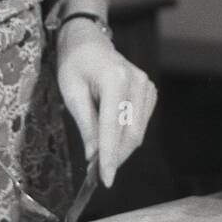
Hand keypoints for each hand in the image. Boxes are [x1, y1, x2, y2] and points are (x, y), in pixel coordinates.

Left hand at [56, 18, 157, 186]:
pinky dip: (125, 137)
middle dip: (115, 156)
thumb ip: (86, 125)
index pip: (114, 127)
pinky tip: (110, 139)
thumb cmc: (75, 63)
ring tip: (99, 157)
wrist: (88, 41)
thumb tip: (94, 157)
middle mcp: (137, 82)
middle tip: (95, 172)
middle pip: (131, 133)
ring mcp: (147, 86)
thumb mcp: (72, 93)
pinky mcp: (149, 92)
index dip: (109, 156)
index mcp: (115, 79)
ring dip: (120, 149)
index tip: (105, 180)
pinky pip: (140, 124)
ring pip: (137, 132)